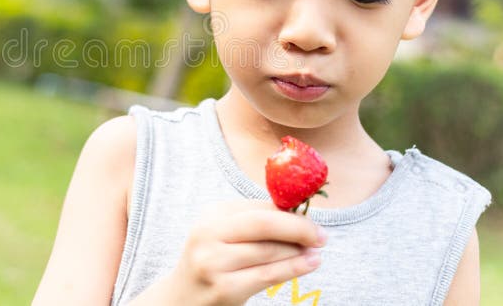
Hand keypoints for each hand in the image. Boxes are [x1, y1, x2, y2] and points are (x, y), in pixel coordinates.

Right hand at [135, 199, 325, 305]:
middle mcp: (208, 234)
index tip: (313, 216)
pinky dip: (294, 267)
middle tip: (321, 234)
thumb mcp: (223, 235)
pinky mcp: (224, 288)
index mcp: (211, 214)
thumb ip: (254, 222)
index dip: (290, 210)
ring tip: (316, 249)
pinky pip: (268, 275)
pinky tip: (310, 263)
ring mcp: (214, 262)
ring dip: (299, 250)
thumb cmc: (211, 263)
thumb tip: (298, 212)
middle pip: (263, 224)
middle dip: (298, 227)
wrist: (180, 299)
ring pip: (269, 251)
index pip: (258, 207)